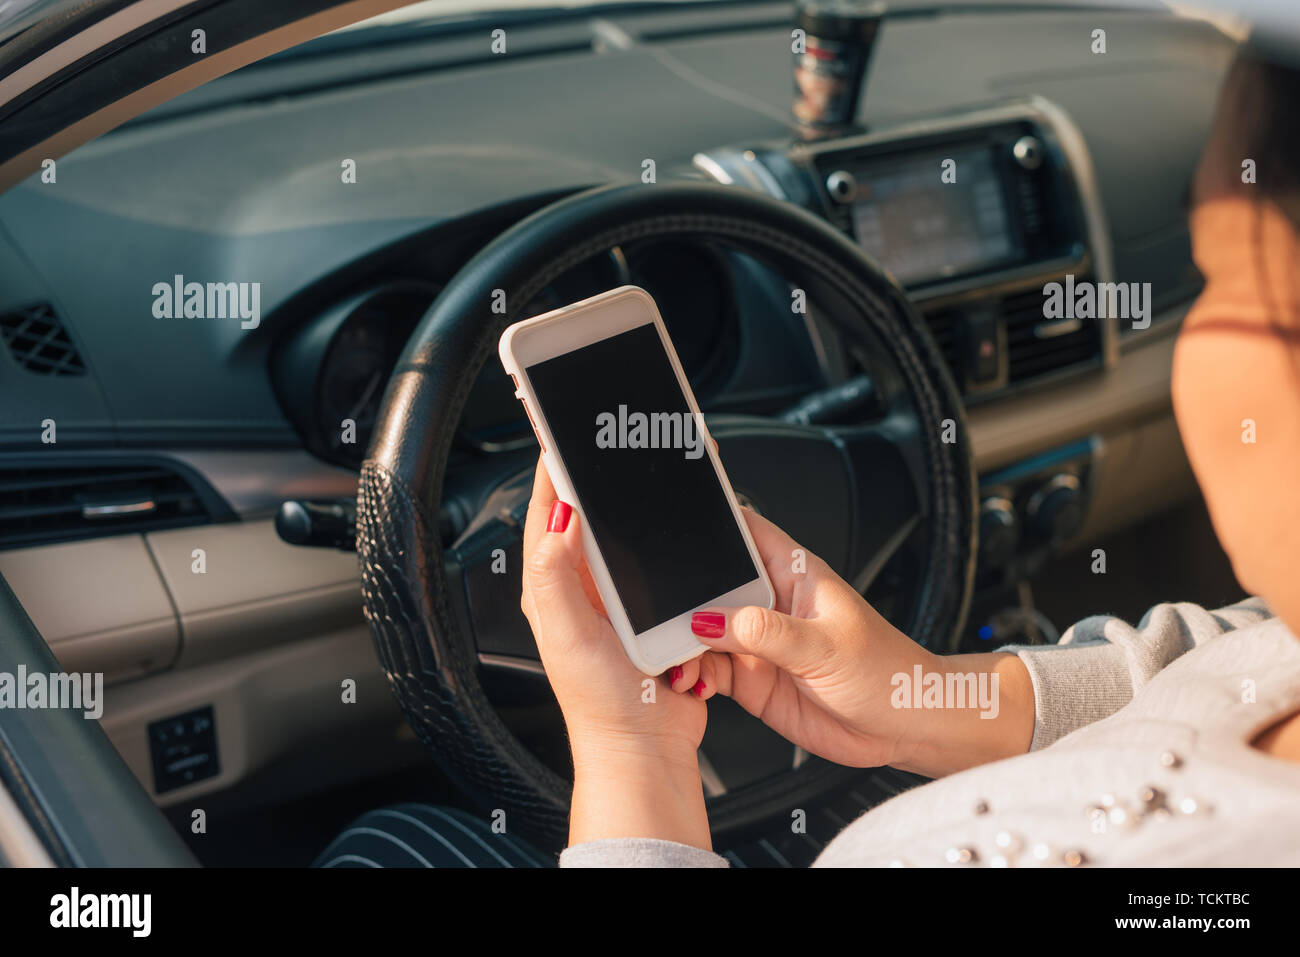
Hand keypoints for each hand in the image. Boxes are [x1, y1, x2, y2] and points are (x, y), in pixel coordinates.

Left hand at [520, 456, 711, 846]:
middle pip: (590, 515)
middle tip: (611, 440)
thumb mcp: (566, 634)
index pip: (546, 509)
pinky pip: (664, 566)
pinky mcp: (656, 611)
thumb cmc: (601, 706)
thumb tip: (556, 518)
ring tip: (646, 478)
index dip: (553, 468)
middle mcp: (583, 586)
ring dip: (640, 512)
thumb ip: (553, 573)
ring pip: (630, 536)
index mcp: (553, 585)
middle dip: (601, 478)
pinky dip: (672, 549)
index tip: (563, 429)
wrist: (647, 749)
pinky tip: (680, 537)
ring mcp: (620, 598)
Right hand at [677, 510, 1033, 776]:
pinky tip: (689, 683)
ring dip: (680, 643)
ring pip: (700, 631)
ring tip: (675, 660)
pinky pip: (707, 670)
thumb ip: (764, 632)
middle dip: (680, 595)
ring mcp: (756, 642)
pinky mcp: (751, 679)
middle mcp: (769, 603)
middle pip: (708, 583)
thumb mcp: (825, 645)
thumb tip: (710, 620)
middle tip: (659, 614)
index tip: (671, 523)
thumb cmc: (886, 673)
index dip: (708, 518)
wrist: (904, 728)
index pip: (742, 529)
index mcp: (793, 572)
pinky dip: (690, 676)